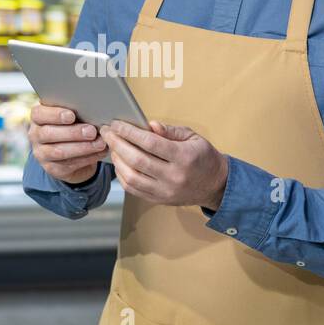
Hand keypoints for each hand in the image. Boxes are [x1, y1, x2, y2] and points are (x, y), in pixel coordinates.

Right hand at [28, 103, 106, 184]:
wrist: (71, 150)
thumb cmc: (72, 125)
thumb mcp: (71, 115)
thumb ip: (76, 111)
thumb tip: (92, 111)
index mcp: (38, 117)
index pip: (38, 114)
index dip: (54, 115)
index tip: (71, 116)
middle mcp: (35, 135)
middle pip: (48, 134)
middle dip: (72, 133)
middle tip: (91, 131)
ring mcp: (41, 153)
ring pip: (59, 151)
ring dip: (82, 147)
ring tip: (100, 143)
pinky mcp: (51, 168)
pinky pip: (68, 164)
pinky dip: (87, 158)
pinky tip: (99, 152)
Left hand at [99, 120, 228, 209]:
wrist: (216, 185)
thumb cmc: (203, 157)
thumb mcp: (193, 137)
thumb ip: (170, 131)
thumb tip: (149, 125)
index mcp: (184, 157)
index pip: (150, 143)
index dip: (130, 132)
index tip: (117, 124)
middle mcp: (173, 176)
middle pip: (137, 160)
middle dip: (117, 143)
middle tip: (107, 132)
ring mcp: (165, 191)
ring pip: (132, 177)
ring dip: (117, 160)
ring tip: (112, 147)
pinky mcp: (159, 200)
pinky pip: (133, 189)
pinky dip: (122, 176)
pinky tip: (119, 163)